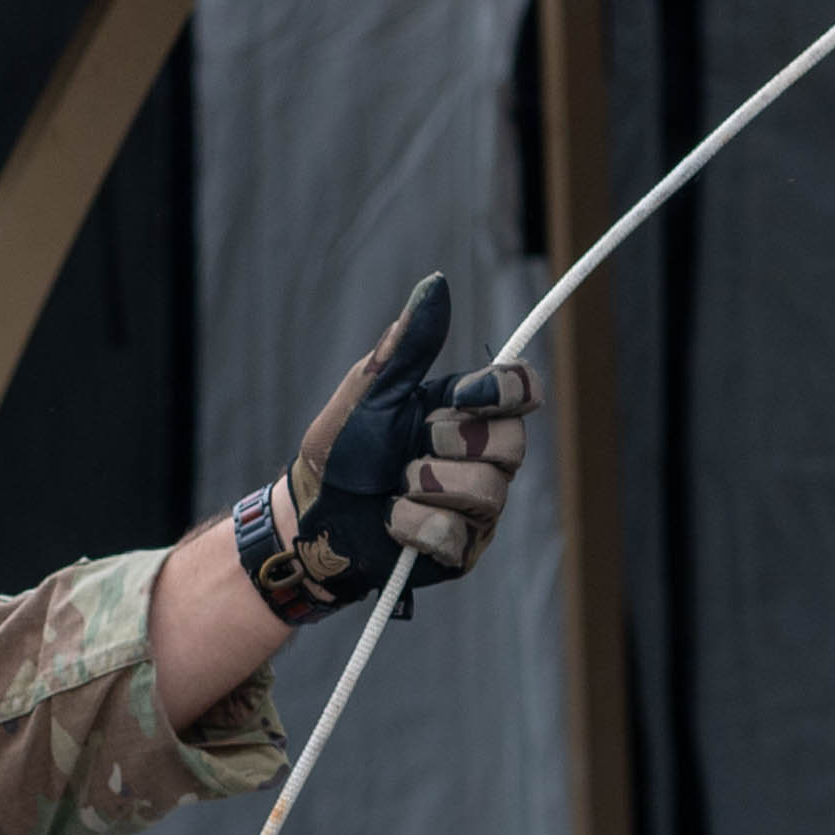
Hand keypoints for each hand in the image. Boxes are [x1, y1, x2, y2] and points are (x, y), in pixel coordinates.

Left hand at [238, 273, 533, 622]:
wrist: (310, 514)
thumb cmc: (341, 449)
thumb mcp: (371, 390)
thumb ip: (409, 344)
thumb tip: (437, 283)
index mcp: (467, 411)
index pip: (523, 392)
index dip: (506, 391)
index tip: (459, 395)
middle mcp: (483, 457)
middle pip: (513, 444)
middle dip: (451, 444)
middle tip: (411, 447)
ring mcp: (477, 508)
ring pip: (487, 493)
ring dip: (424, 487)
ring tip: (393, 487)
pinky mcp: (461, 551)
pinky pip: (457, 536)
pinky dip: (411, 526)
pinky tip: (390, 521)